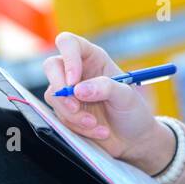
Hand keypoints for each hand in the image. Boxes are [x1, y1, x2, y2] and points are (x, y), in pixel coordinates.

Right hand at [42, 31, 167, 169]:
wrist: (133, 140)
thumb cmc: (133, 112)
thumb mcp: (127, 97)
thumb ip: (106, 88)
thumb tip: (78, 89)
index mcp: (94, 58)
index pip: (69, 43)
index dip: (67, 58)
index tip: (73, 82)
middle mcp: (78, 72)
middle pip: (52, 67)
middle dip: (60, 89)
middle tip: (76, 106)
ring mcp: (69, 92)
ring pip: (53, 95)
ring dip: (73, 114)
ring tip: (95, 123)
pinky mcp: (65, 111)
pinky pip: (59, 116)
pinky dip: (76, 126)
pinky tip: (97, 131)